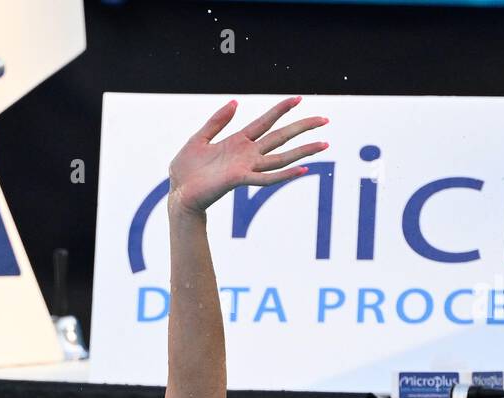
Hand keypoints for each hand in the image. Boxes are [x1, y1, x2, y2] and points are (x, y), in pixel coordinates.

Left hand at [168, 97, 328, 214]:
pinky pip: (266, 178)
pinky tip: (302, 169)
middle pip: (280, 137)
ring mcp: (246, 168)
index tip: (299, 98)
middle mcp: (246, 154)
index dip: (281, 109)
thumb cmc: (186, 170)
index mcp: (237, 142)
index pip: (265, 122)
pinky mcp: (240, 180)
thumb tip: (236, 102)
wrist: (178, 193)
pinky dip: (285, 174)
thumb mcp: (199, 138)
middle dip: (302, 128)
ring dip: (303, 151)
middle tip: (325, 119)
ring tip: (323, 144)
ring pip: (280, 157)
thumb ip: (217, 121)